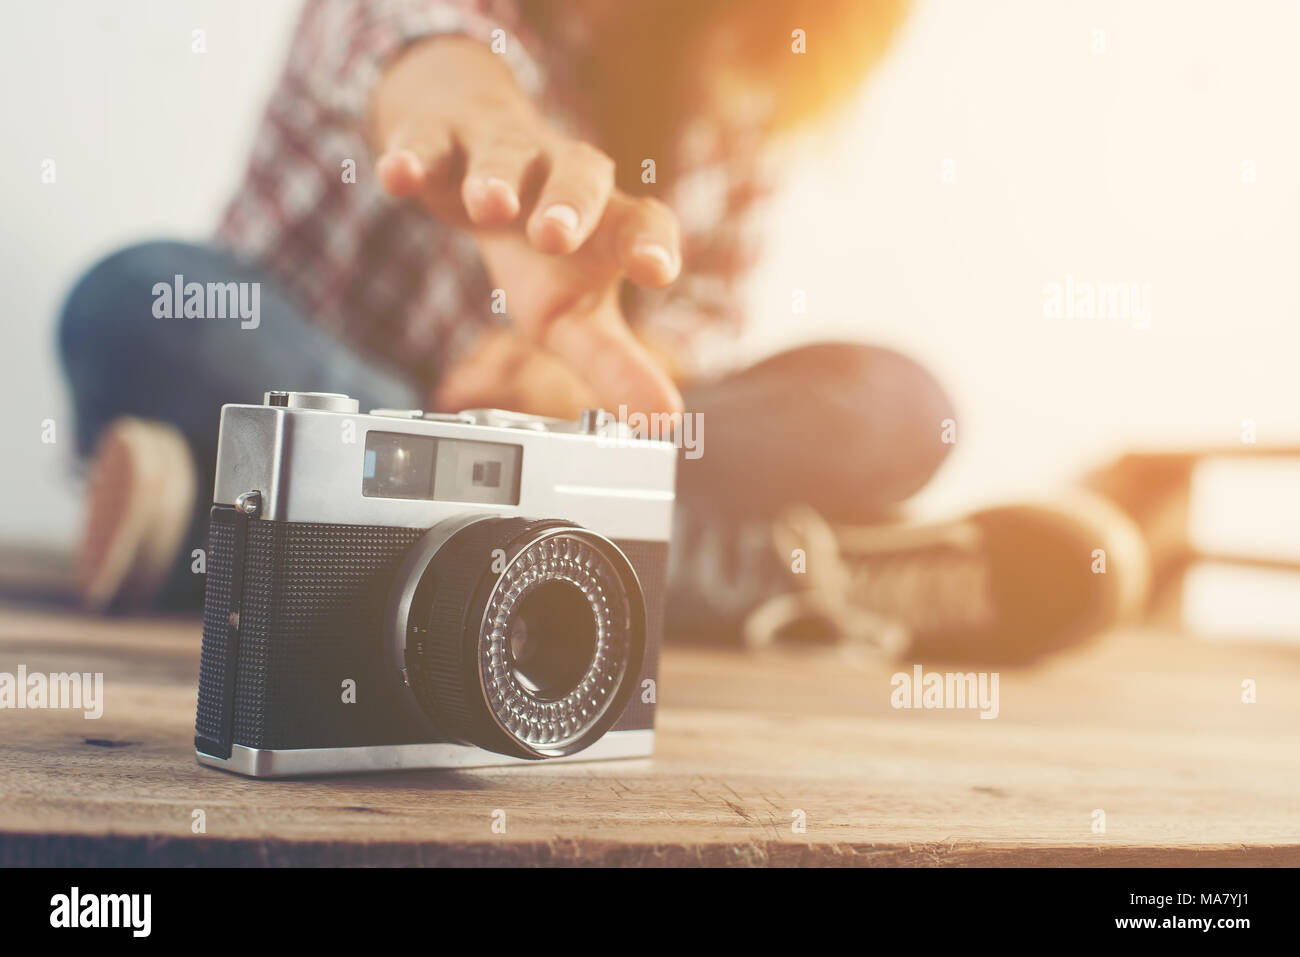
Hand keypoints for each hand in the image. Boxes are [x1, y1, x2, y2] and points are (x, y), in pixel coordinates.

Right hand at [370, 35, 683, 417]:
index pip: (643, 224)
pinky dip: (413, 158)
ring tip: (488, 205)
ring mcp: (501, 153)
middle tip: (556, 237)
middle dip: (570, 202)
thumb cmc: (535, 248)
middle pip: (581, 173)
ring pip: (505, 153)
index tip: (656, 272)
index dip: (650, 244)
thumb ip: (615, 366)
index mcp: (605, 222)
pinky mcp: (440, 141)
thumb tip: (663, 423)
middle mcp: (560, 178)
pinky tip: (399, 177)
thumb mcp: (572, 314)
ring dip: (497, 178)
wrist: (469, 158)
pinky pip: (427, 144)